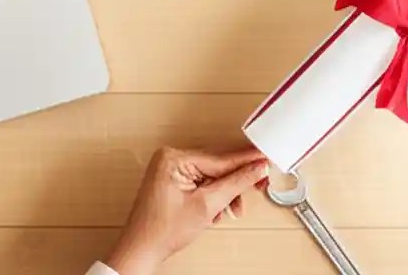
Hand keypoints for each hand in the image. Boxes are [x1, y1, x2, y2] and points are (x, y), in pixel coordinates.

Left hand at [104, 146, 268, 274]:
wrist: (142, 250)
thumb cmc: (161, 231)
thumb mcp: (207, 205)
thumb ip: (236, 183)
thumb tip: (256, 169)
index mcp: (175, 158)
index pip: (222, 158)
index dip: (247, 162)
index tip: (265, 160)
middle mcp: (172, 159)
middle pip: (218, 167)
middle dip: (236, 183)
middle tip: (258, 185)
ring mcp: (171, 169)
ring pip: (212, 176)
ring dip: (225, 193)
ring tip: (232, 208)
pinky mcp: (173, 180)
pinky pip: (202, 182)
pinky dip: (213, 195)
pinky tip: (217, 209)